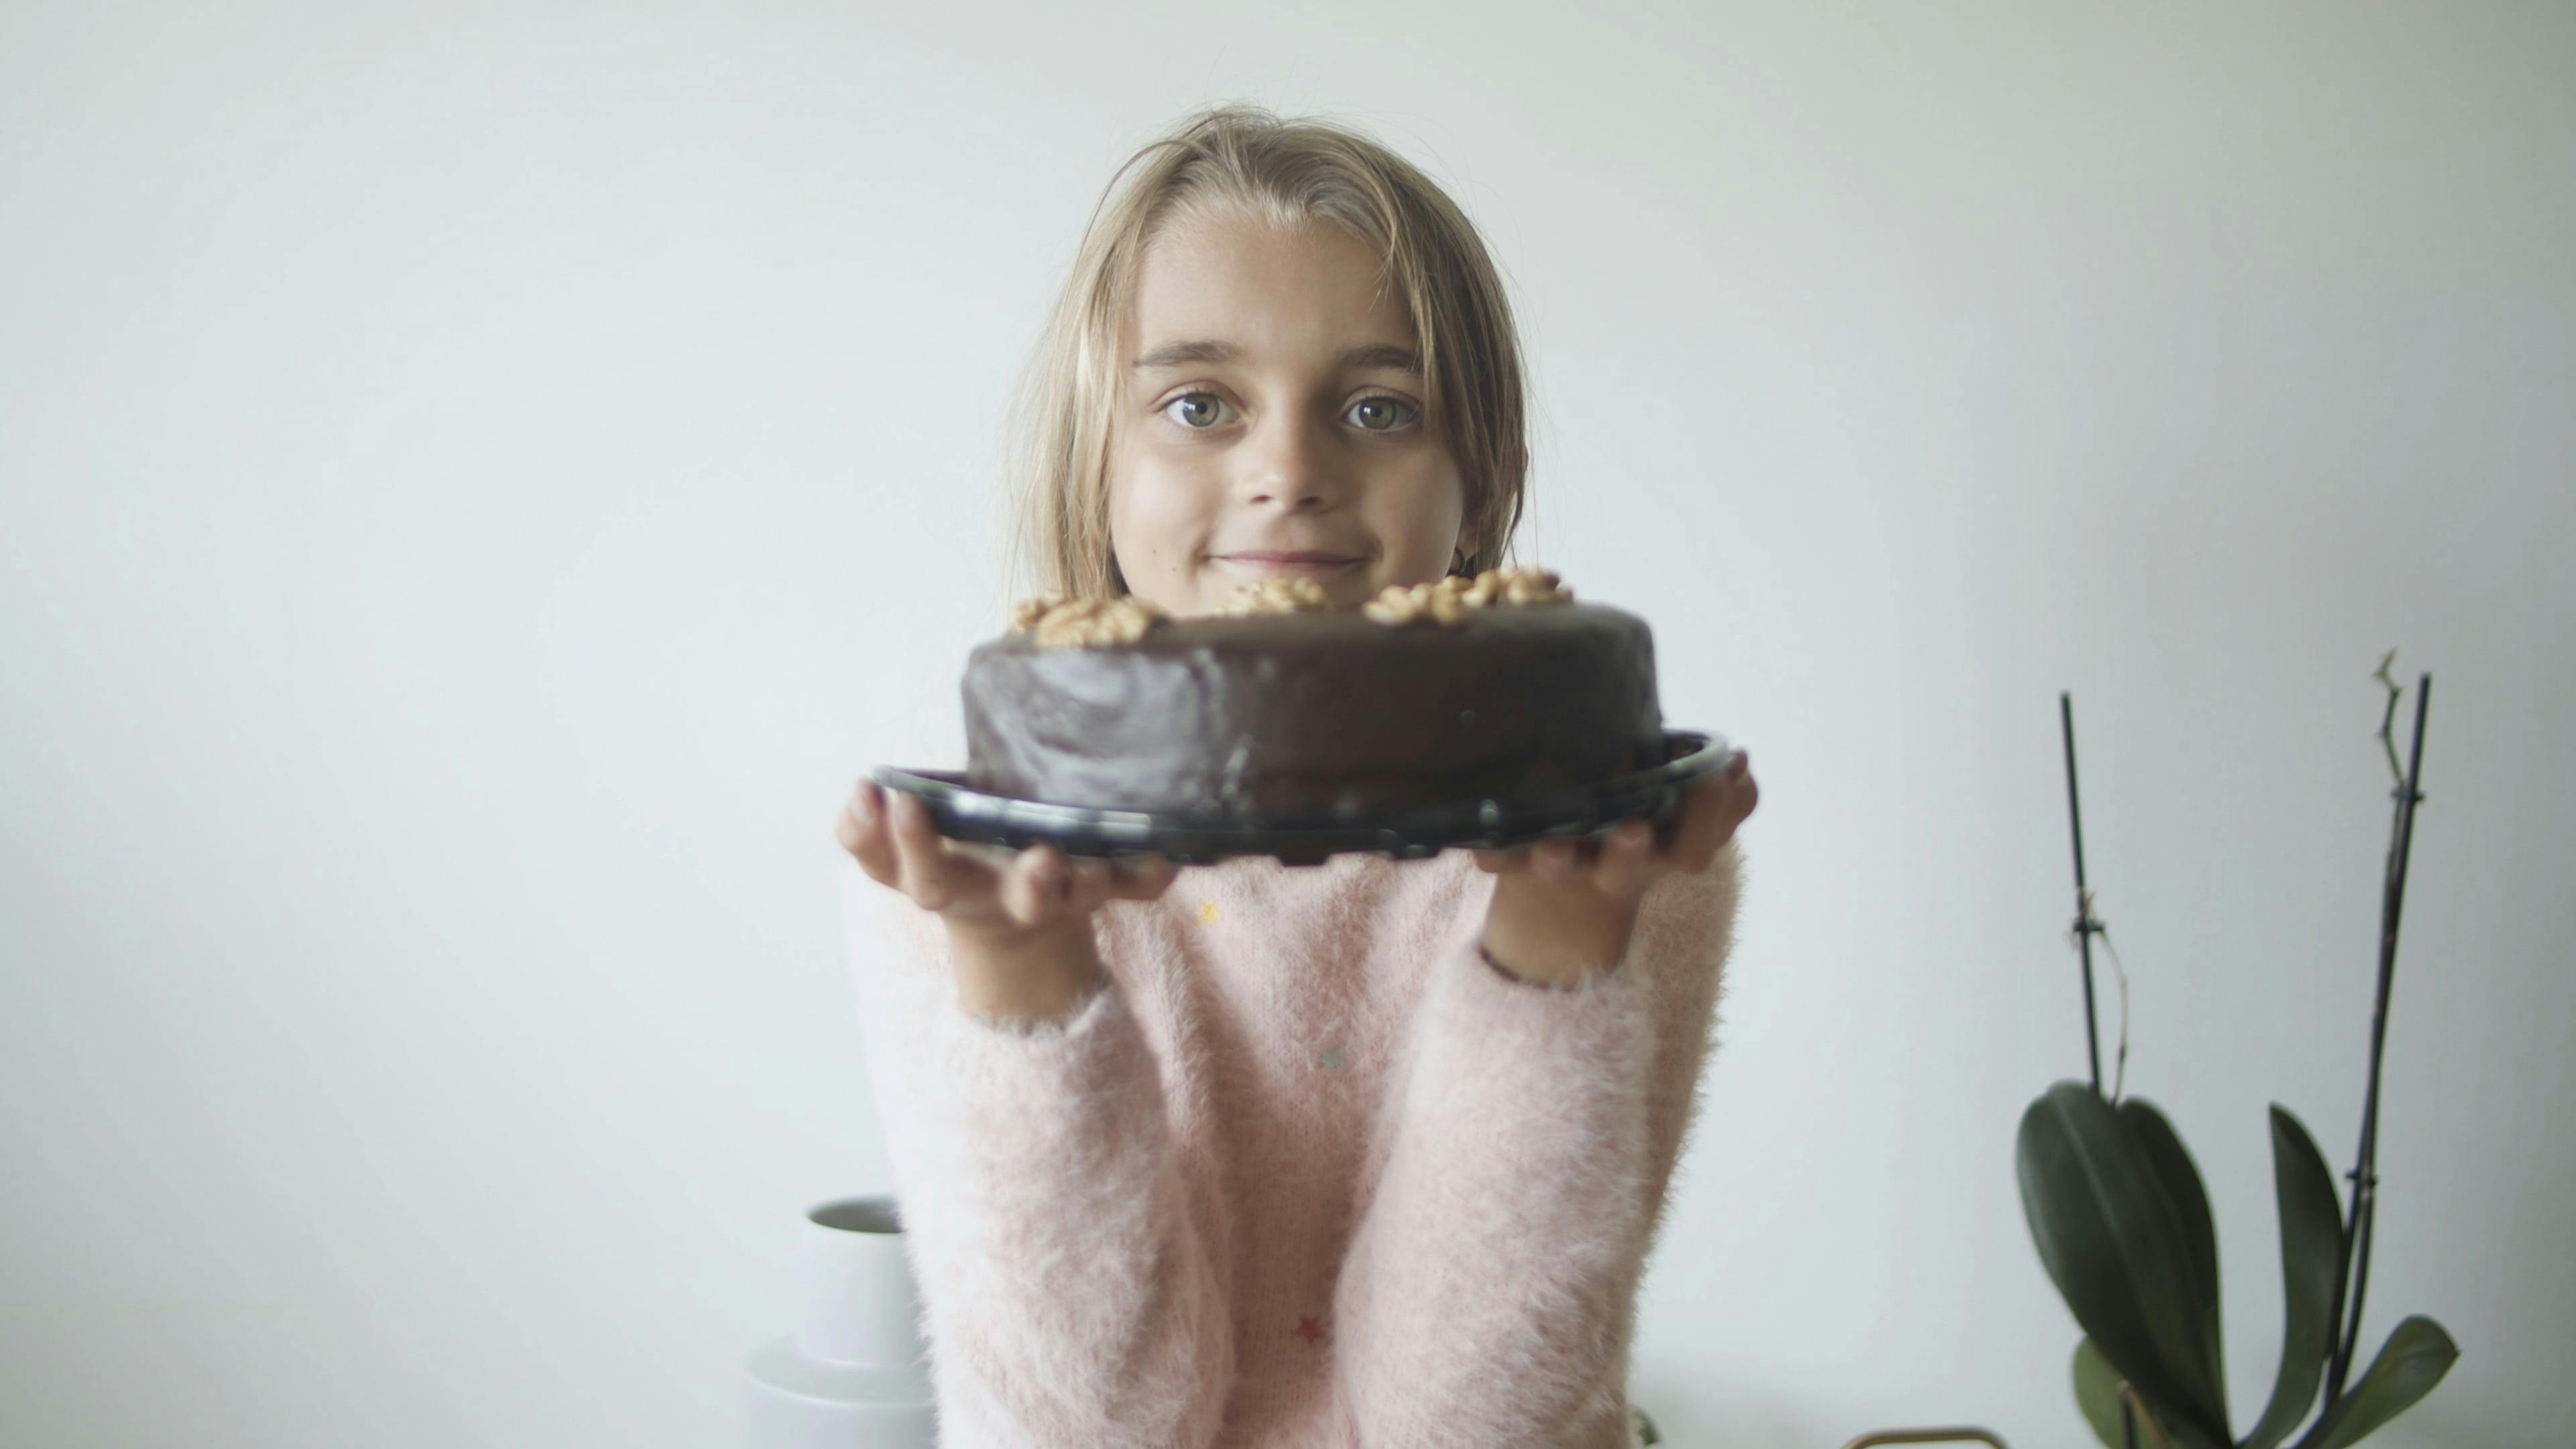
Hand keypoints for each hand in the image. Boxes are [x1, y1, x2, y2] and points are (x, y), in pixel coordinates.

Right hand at [835, 779, 1181, 942]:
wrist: (1009, 917)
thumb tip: (860, 791)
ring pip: (1079, 895)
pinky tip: (1167, 857)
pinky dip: (1151, 874)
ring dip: (1088, 878)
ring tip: (1093, 855)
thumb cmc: (955, 860)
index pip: (920, 872)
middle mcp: (1009, 898)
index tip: (898, 800)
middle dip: (1030, 885)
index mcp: (951, 884)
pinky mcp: (1107, 889)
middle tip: (1042, 861)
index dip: (905, 842)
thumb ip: (869, 830)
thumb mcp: (900, 853)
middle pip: (1019, 904)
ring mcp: (1063, 896)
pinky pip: (1137, 888)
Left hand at [1469, 752, 1756, 984]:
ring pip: (1558, 868)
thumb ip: (1719, 796)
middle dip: (1629, 852)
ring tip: (1552, 846)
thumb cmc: (1635, 827)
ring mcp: (1558, 866)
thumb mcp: (1683, 815)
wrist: (1561, 883)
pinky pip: (1494, 858)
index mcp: (1659, 856)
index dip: (1708, 818)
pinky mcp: (1509, 859)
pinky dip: (1487, 853)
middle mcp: (1610, 869)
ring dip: (1556, 859)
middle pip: (1624, 871)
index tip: (1717, 777)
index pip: (1694, 849)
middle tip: (1634, 830)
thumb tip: (1739, 765)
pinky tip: (1480, 845)